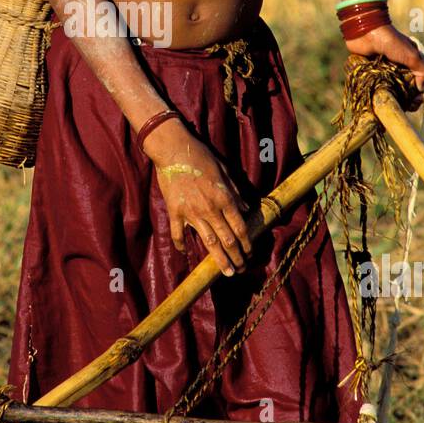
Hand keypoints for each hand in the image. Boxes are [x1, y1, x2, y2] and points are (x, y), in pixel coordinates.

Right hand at [143, 120, 251, 275]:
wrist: (173, 150)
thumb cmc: (201, 157)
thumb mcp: (224, 171)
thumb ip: (235, 192)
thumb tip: (246, 208)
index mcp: (224, 198)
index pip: (240, 227)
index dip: (247, 244)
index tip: (250, 253)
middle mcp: (210, 209)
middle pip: (227, 240)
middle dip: (237, 257)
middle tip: (241, 269)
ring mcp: (192, 212)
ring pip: (208, 242)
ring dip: (219, 259)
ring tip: (226, 272)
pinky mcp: (175, 212)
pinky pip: (178, 234)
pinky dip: (182, 245)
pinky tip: (186, 252)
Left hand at [342, 22, 423, 110]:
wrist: (366, 32)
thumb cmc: (391, 42)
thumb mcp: (412, 56)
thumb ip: (422, 72)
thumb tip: (421, 90)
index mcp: (418, 61)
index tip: (416, 101)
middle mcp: (407, 66)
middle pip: (414, 88)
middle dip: (412, 99)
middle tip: (406, 106)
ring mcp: (392, 69)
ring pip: (400, 89)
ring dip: (399, 97)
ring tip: (394, 102)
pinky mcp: (379, 71)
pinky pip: (385, 85)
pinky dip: (385, 92)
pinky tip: (383, 96)